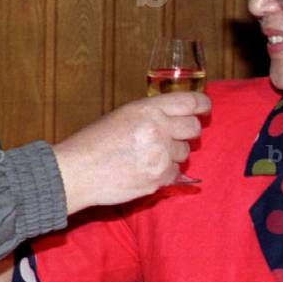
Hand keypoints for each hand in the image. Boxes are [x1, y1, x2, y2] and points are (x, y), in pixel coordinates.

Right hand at [52, 92, 210, 214]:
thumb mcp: (121, 116)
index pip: (189, 102)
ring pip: (185, 153)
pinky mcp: (158, 179)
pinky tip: (144, 170)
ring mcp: (160, 156)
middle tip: (175, 136)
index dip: (202, 105)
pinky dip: (164, 173)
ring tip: (149, 156)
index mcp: (148, 109)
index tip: (205, 108)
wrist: (77, 172)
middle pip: (193, 128)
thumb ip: (150, 115)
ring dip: (173, 154)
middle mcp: (158, 130)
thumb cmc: (94, 143)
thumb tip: (174, 119)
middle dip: (188, 132)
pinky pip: (175, 174)